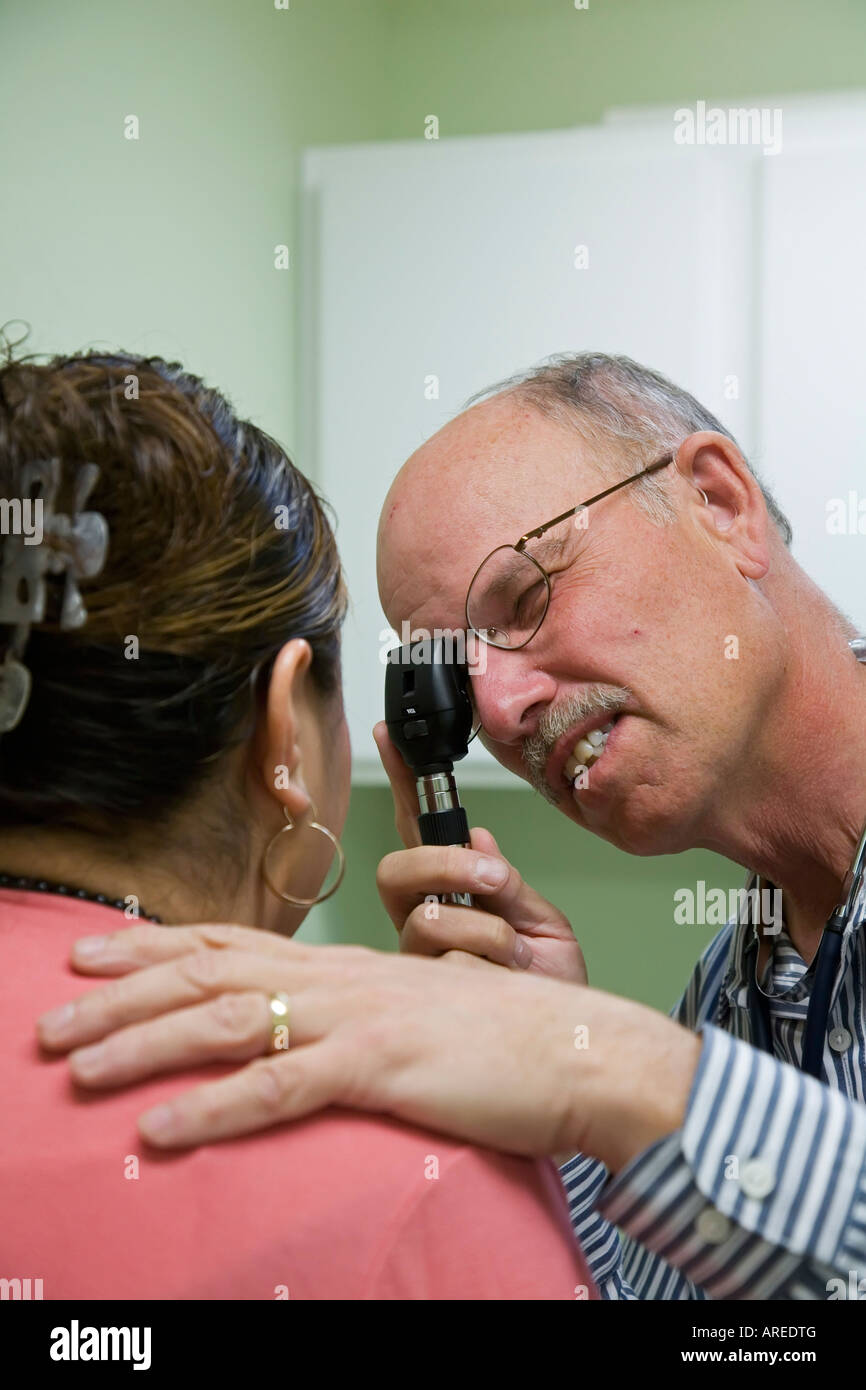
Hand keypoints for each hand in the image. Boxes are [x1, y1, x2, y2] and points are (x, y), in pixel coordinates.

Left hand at [37, 922, 699, 1170]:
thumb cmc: (492, 1034)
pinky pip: (281, 1088)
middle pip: (208, 972)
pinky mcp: (381, 1065)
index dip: (152, 945)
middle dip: (120, 992)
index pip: (227, 941)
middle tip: (51, 1016)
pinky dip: (213, 1109)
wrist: (572, 1047)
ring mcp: (357, 1016)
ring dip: (143, 1045)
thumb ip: (346, 1007)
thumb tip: (297, 1021)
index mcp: (340, 962)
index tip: (91, 953)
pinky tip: (161, 1129)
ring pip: (228, 1021)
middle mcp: (337, 976)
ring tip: (78, 1068)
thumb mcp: (404, 1008)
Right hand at [373, 721, 587, 983]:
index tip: (392, 735)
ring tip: (516, 957)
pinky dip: (496, 970)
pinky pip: (449, 965)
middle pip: (396, 870)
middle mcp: (422, 927)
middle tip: (493, 878)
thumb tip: (478, 837)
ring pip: (425, 919)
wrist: (575, 1053)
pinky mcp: (424, 1002)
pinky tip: (510, 989)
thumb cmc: (552, 993)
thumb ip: (508, 883)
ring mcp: (419, 965)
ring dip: (486, 933)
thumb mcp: (544, 923)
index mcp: (451, 895)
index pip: (417, 829)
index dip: (401, 781)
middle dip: (445, 864)